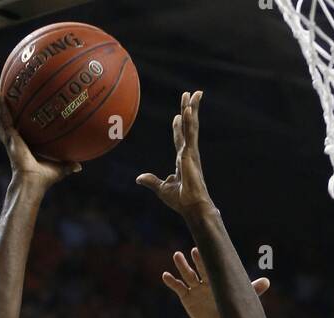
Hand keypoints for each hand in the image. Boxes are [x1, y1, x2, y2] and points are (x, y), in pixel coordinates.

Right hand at [0, 92, 80, 190]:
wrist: (32, 182)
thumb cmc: (43, 179)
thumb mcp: (59, 168)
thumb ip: (68, 165)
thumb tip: (79, 167)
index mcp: (25, 148)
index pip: (21, 133)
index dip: (19, 125)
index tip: (19, 115)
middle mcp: (15, 143)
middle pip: (9, 124)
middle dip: (5, 113)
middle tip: (4, 99)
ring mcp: (10, 140)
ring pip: (2, 120)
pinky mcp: (9, 138)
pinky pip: (3, 119)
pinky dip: (0, 108)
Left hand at [137, 91, 213, 217]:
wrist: (191, 208)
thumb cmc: (181, 201)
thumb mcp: (162, 189)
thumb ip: (151, 181)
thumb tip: (139, 178)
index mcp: (183, 160)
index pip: (180, 139)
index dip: (178, 127)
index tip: (177, 115)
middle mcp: (189, 153)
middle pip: (188, 126)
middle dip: (189, 110)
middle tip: (190, 94)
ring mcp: (191, 152)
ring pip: (192, 126)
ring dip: (192, 108)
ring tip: (194, 93)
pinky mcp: (191, 154)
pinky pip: (190, 134)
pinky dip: (189, 121)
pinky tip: (188, 110)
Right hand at [163, 247, 268, 317]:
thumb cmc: (231, 308)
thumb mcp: (242, 299)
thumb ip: (253, 288)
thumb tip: (267, 282)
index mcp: (216, 279)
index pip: (209, 267)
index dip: (204, 259)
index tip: (199, 249)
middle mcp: (204, 281)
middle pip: (197, 268)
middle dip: (193, 260)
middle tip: (189, 251)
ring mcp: (194, 288)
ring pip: (186, 275)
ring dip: (181, 266)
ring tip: (176, 255)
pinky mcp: (187, 297)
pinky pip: (178, 288)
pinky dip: (171, 282)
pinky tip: (165, 275)